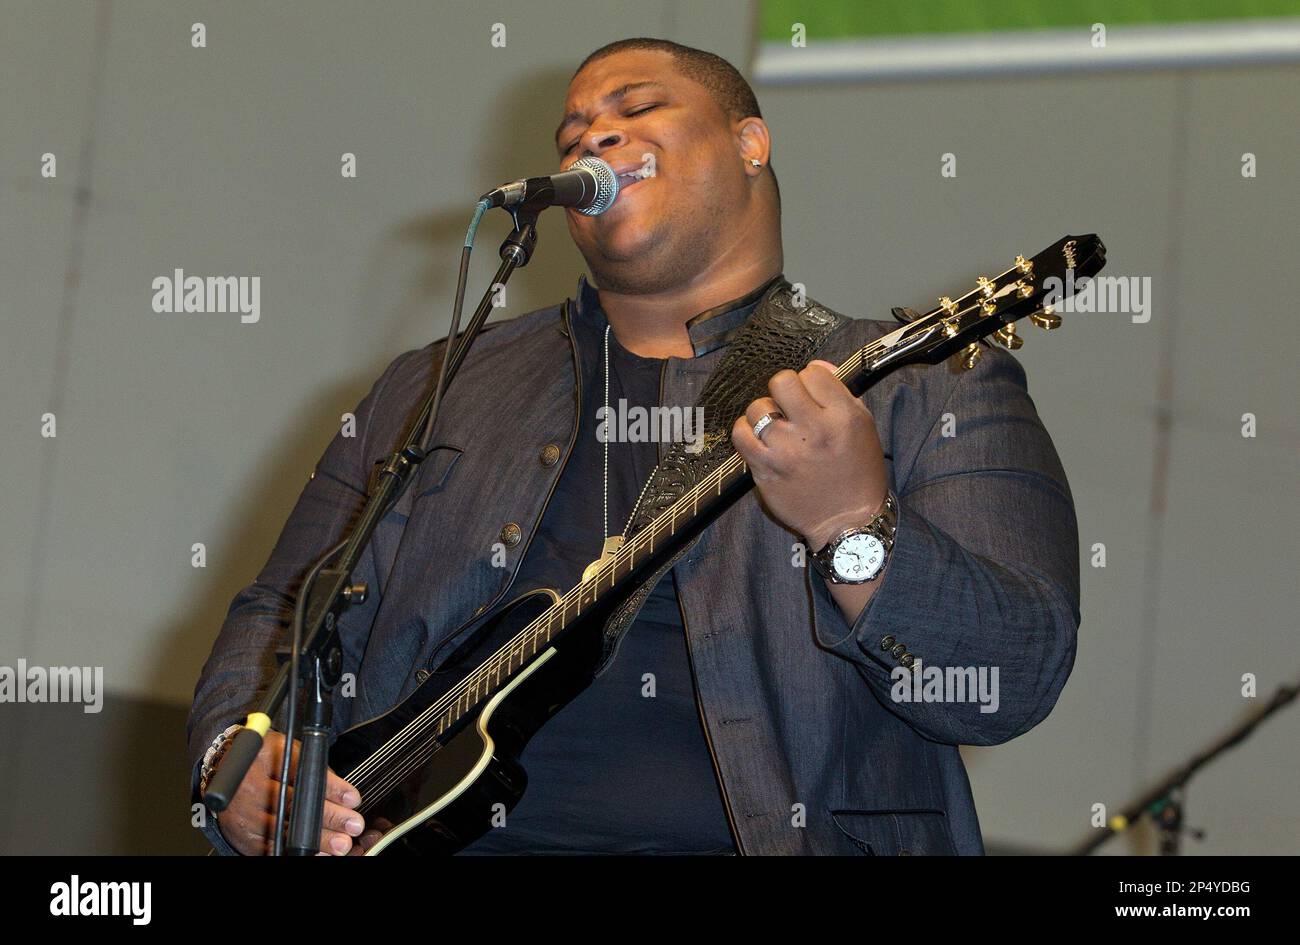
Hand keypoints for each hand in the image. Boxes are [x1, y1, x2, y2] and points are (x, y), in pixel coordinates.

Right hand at [214, 730, 368, 855]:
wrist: (224, 771)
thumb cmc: (264, 760)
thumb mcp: (288, 750)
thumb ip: (313, 769)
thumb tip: (343, 794)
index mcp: (265, 755)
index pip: (303, 772)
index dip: (330, 788)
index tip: (352, 799)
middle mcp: (250, 783)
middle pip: (293, 804)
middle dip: (327, 816)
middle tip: (353, 825)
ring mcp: (243, 811)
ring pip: (283, 829)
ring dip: (315, 840)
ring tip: (340, 844)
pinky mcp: (241, 833)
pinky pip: (270, 847)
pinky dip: (295, 851)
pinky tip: (315, 853)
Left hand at [732, 360, 888, 549]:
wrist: (848, 521)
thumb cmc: (858, 472)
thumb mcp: (862, 426)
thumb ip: (839, 392)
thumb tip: (815, 366)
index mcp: (844, 417)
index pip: (813, 372)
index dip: (810, 382)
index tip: (813, 397)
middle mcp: (814, 430)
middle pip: (781, 381)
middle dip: (784, 390)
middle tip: (789, 407)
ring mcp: (787, 451)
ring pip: (757, 407)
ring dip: (764, 414)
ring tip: (776, 427)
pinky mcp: (765, 470)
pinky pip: (741, 434)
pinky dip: (746, 432)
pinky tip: (759, 439)